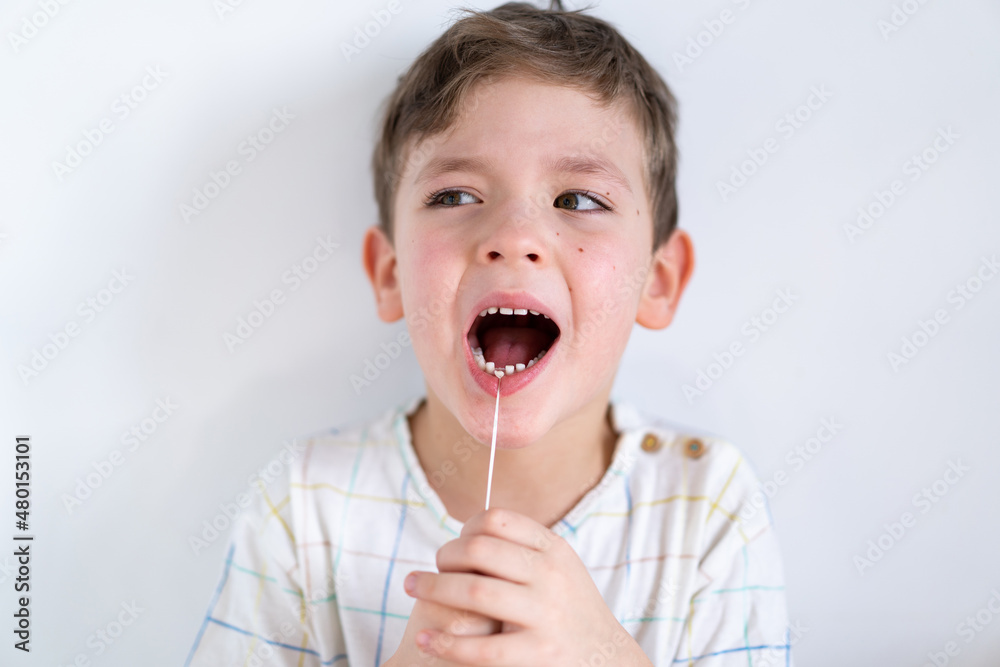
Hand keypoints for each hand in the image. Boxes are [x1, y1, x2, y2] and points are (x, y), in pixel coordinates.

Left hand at [402, 507, 649, 665]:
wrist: (607, 659)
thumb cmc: (571, 610)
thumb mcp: (561, 567)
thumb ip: (525, 549)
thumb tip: (473, 528)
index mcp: (554, 549)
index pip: (497, 520)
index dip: (464, 529)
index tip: (452, 546)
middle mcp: (551, 575)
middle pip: (480, 549)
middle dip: (444, 557)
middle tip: (424, 571)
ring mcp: (545, 614)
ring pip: (475, 591)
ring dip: (433, 588)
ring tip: (411, 589)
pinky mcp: (539, 654)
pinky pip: (481, 648)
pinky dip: (445, 642)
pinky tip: (425, 639)